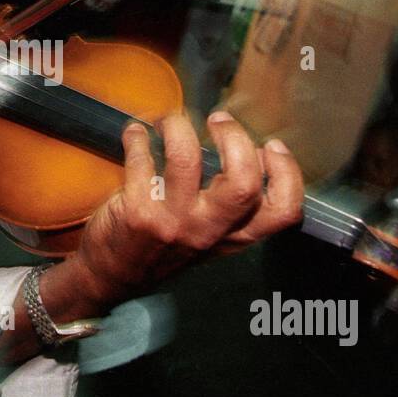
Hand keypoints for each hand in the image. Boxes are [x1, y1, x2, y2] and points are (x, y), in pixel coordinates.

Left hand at [73, 110, 302, 301]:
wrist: (111, 276)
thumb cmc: (162, 247)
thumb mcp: (207, 235)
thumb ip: (228, 205)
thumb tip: (245, 149)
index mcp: (233, 235)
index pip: (281, 211)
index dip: (285, 173)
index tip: (271, 145)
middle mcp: (207, 231)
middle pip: (243, 183)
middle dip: (234, 138)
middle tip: (219, 120)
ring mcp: (172, 222)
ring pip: (186, 160)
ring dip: (178, 126)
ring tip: (171, 120)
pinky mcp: (137, 212)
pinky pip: (140, 159)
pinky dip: (136, 137)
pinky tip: (135, 134)